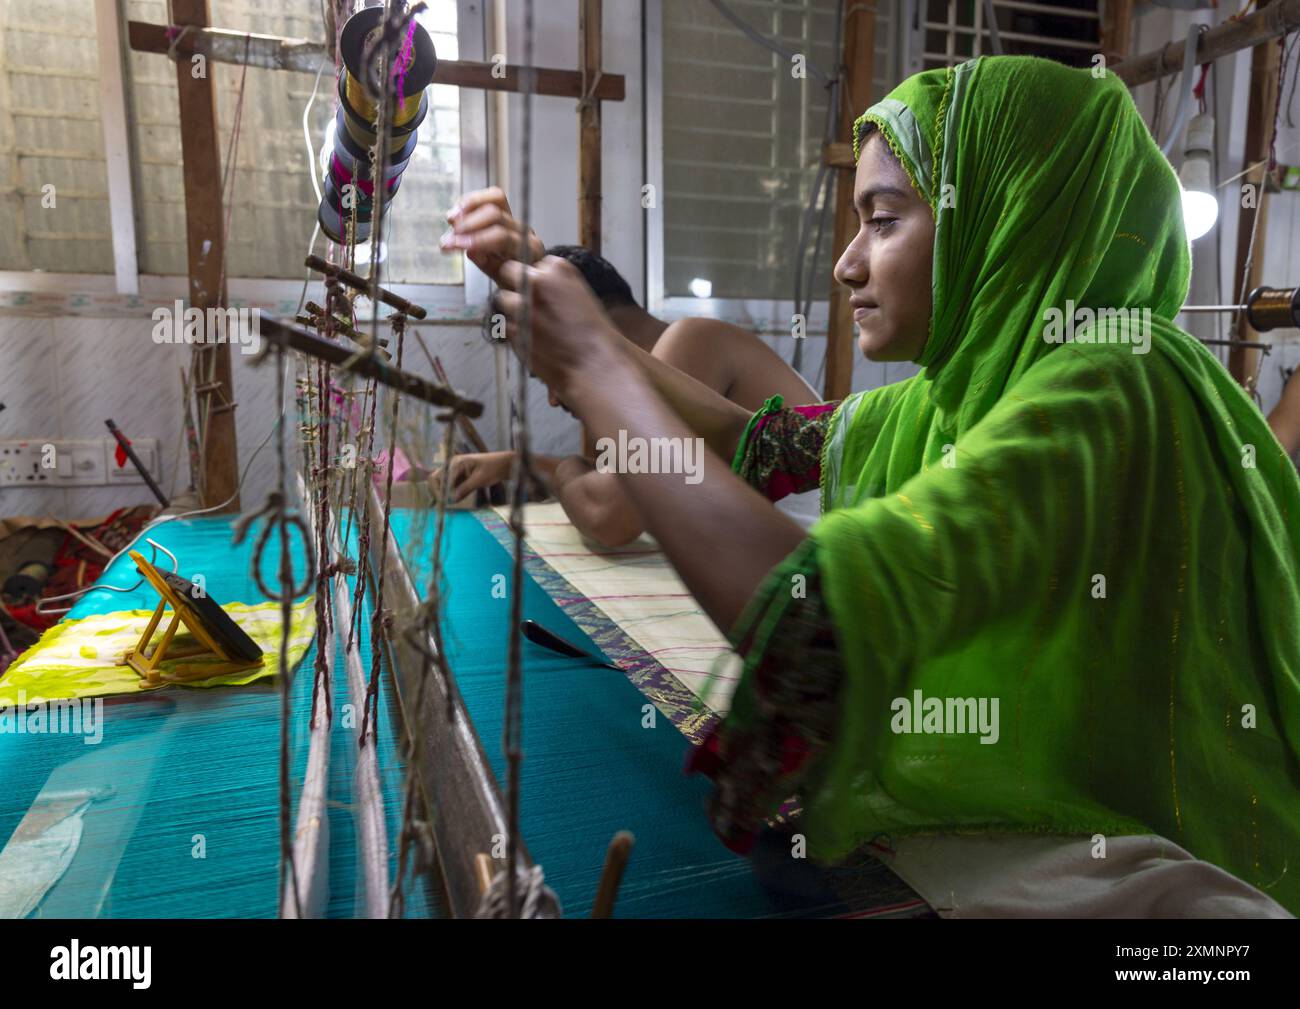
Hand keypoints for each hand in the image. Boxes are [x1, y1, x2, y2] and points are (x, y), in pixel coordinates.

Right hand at [428, 450, 514, 502]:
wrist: (504, 464)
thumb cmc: (494, 468)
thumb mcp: (480, 479)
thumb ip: (465, 488)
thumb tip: (452, 500)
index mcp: (456, 462)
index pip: (440, 478)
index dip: (440, 492)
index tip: (444, 504)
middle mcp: (452, 464)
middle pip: (435, 479)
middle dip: (436, 492)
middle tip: (442, 506)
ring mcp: (455, 470)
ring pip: (441, 483)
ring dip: (442, 494)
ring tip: (445, 506)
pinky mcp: (459, 476)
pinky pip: (449, 486)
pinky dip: (449, 494)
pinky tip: (452, 502)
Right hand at [440, 187, 545, 283]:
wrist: (526, 275)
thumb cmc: (514, 279)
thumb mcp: (502, 280)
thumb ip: (489, 266)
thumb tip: (471, 251)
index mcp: (528, 250)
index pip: (502, 237)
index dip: (477, 239)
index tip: (456, 245)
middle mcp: (524, 231)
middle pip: (495, 216)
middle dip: (468, 225)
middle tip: (448, 238)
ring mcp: (516, 219)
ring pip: (496, 199)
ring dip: (468, 207)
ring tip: (450, 219)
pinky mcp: (507, 210)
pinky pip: (492, 197)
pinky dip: (472, 202)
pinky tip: (457, 212)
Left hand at [492, 256, 626, 404]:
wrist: (593, 362)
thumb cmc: (592, 333)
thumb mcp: (578, 293)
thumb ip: (554, 284)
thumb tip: (534, 286)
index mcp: (558, 269)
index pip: (531, 264)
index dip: (534, 279)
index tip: (542, 292)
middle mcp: (536, 281)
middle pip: (509, 272)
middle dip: (515, 285)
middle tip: (528, 303)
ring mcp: (521, 305)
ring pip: (502, 299)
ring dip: (512, 310)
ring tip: (533, 326)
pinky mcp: (513, 328)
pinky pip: (504, 324)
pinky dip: (515, 331)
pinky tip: (534, 339)